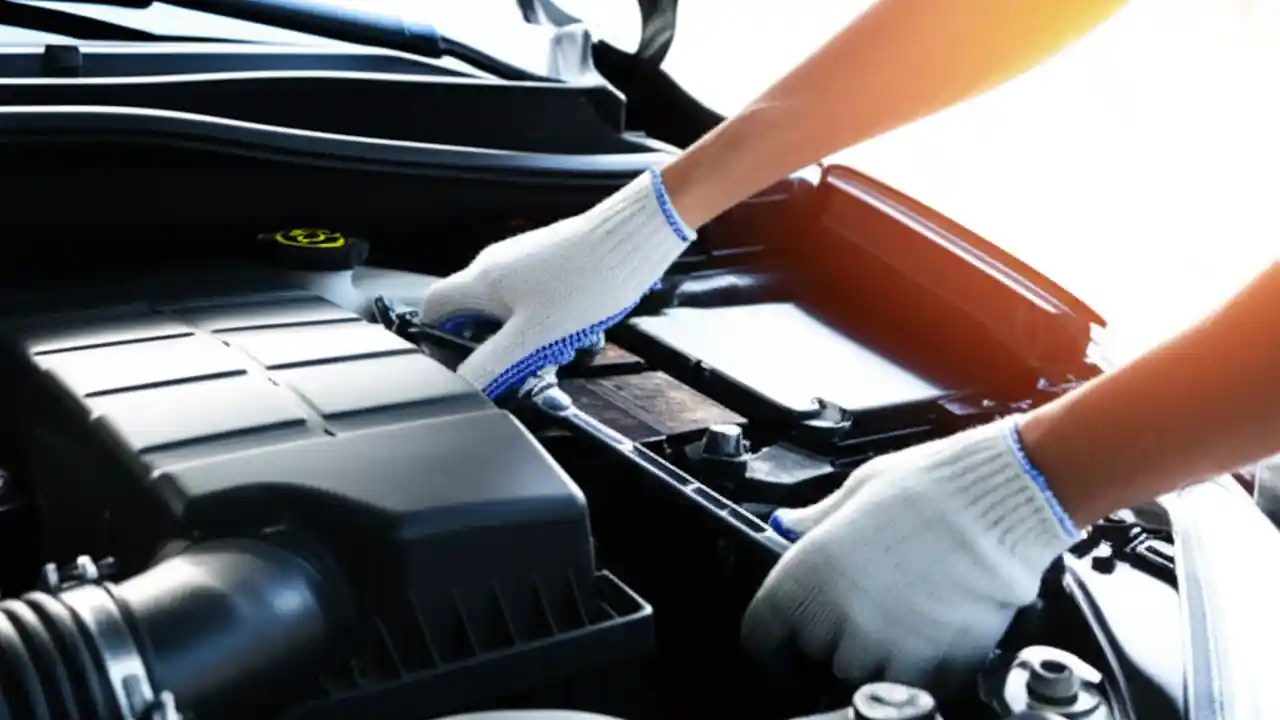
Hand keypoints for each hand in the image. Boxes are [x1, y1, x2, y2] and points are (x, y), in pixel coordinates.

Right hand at [420, 170, 694, 397]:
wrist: (631, 240)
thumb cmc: (587, 282)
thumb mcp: (534, 338)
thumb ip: (493, 365)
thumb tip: (464, 386)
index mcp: (482, 281)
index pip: (434, 308)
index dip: (436, 339)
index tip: (455, 361)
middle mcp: (497, 266)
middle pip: (477, 316)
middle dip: (500, 347)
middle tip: (523, 365)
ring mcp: (525, 262)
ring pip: (513, 312)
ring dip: (533, 338)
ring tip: (562, 348)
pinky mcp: (552, 262)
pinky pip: (540, 301)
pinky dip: (554, 322)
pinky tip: (581, 331)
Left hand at [741, 418, 1077, 689]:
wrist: (1006, 494)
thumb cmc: (933, 482)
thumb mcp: (857, 489)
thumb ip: (816, 520)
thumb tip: (786, 527)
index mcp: (811, 573)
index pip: (762, 632)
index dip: (767, 635)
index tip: (775, 636)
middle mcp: (846, 617)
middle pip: (819, 653)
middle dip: (833, 631)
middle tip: (861, 596)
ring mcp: (896, 645)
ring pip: (867, 672)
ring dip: (877, 651)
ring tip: (902, 609)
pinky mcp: (944, 660)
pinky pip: (920, 680)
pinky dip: (924, 662)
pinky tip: (935, 623)